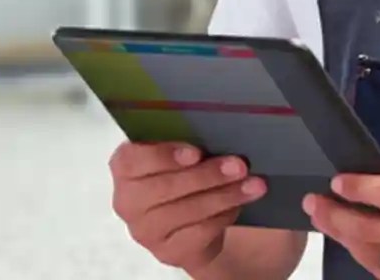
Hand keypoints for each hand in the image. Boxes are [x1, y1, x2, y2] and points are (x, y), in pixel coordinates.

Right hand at [109, 141, 266, 272]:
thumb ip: (190, 140)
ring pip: (186, 212)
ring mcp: (145, 230)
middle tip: (239, 165)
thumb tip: (222, 128)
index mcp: (126, 168)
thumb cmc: (186, 174)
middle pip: (164, 187)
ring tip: (253, 184)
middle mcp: (128, 201)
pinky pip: (199, 233)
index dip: (163, 156)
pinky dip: (223, 216)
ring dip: (224, 196)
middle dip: (207, 175)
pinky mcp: (168, 251)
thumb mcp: (183, 153)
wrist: (193, 220)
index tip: (196, 153)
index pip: (132, 160)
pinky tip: (239, 204)